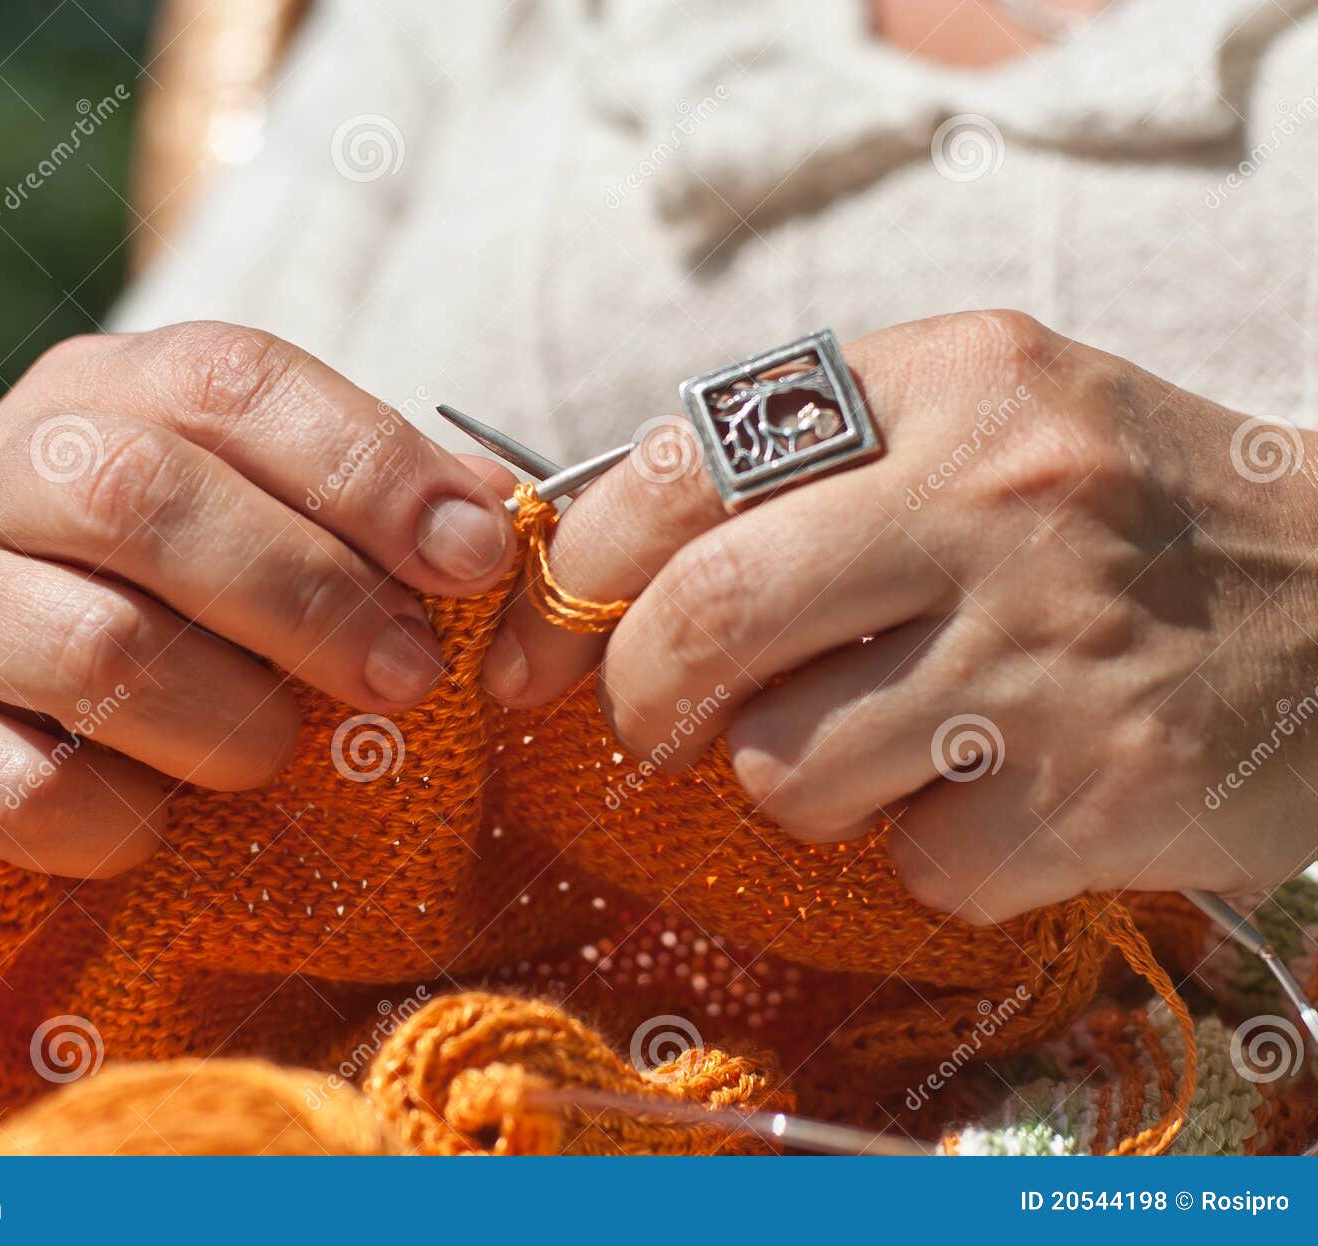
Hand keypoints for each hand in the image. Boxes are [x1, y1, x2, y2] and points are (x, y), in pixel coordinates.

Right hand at [0, 322, 516, 876]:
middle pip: (142, 496)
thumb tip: (499, 523)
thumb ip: (367, 525)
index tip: (475, 558)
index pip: (231, 381)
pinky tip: (156, 832)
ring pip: (91, 647)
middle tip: (405, 678)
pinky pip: (17, 789)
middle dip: (307, 596)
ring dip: (227, 721)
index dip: (368, 468)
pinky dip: (118, 824)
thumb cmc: (178, 632)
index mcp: (102, 395)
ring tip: (271, 758)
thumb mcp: (268, 545)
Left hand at [485, 310, 1317, 921]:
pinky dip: (933, 852)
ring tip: (898, 743)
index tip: (544, 633)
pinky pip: (916, 862)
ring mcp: (1049, 649)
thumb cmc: (1131, 516)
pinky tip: (1007, 795)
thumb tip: (607, 558)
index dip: (577, 567)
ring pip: (787, 769)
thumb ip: (813, 466)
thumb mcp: (988, 421)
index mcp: (946, 384)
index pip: (681, 466)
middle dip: (640, 696)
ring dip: (805, 781)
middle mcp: (992, 499)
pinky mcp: (1100, 788)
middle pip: (704, 621)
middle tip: (655, 721)